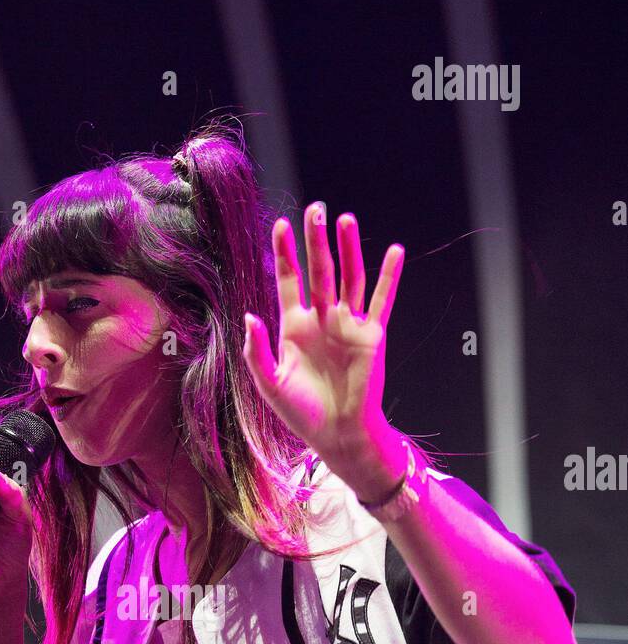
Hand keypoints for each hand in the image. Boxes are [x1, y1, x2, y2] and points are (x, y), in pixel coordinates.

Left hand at [242, 205, 406, 495]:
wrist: (338, 434)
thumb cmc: (302, 413)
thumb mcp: (270, 383)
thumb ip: (258, 350)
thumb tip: (250, 316)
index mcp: (294, 328)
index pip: (288, 282)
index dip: (285, 255)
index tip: (281, 226)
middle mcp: (322, 320)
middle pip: (320, 271)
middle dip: (316, 241)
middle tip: (315, 208)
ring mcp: (348, 326)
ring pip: (350, 278)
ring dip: (349, 250)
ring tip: (345, 220)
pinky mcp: (372, 336)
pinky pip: (381, 301)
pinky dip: (388, 276)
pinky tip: (393, 251)